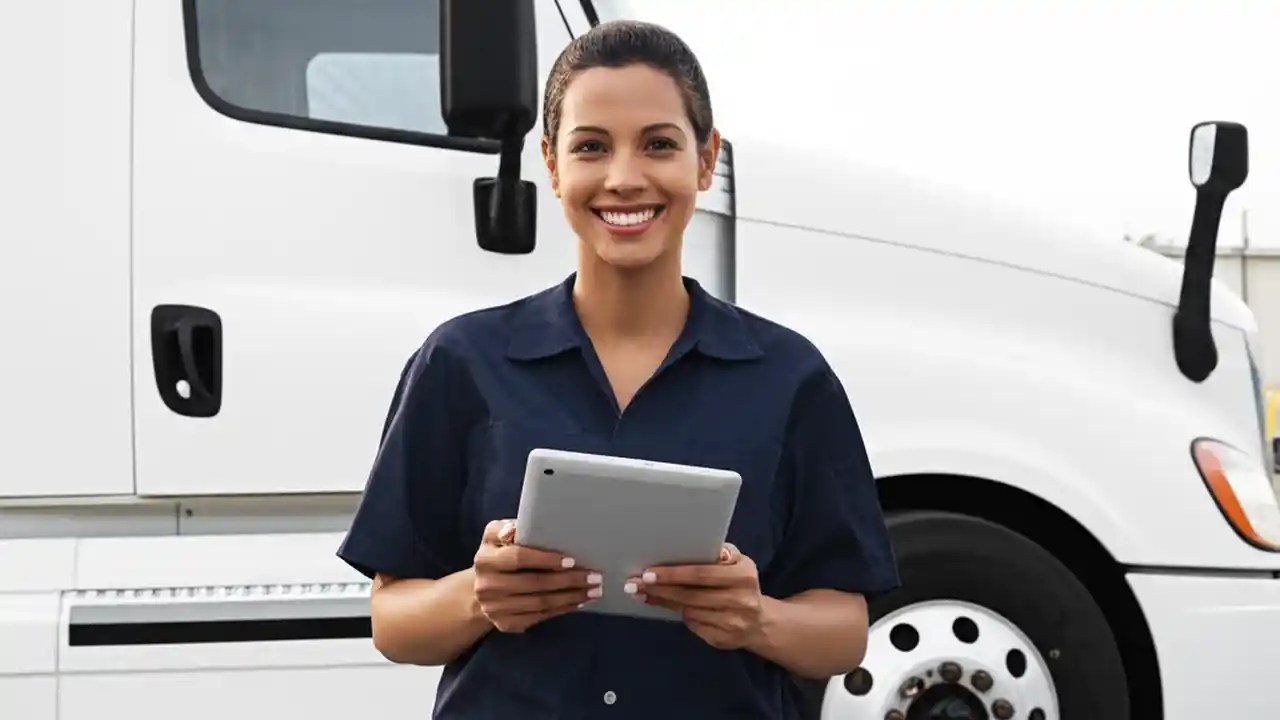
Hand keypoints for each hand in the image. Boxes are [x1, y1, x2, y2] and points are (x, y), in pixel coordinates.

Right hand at [473, 519, 602, 632]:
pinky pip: (540, 617)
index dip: (545, 559)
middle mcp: (486, 586)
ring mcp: (494, 609)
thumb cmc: (499, 553)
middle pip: (534, 584)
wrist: (482, 588)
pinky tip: (579, 602)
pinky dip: (562, 609)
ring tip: (594, 591)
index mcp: (485, 559)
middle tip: (595, 577)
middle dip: (569, 580)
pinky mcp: (505, 624)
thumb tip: (515, 530)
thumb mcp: (497, 535)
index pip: (518, 558)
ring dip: (571, 597)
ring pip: (540, 603)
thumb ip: (507, 528)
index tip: (572, 560)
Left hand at [627, 543, 763, 650]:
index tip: (648, 573)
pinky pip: (693, 626)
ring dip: (664, 602)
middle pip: (690, 595)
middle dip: (660, 589)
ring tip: (644, 594)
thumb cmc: (740, 584)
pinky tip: (667, 606)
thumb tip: (705, 548)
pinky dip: (679, 615)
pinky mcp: (723, 640)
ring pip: (689, 611)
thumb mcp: (739, 562)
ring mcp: (732, 623)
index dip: (673, 574)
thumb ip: (722, 552)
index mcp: (744, 576)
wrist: (759, 622)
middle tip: (634, 585)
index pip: (702, 574)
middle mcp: (740, 601)